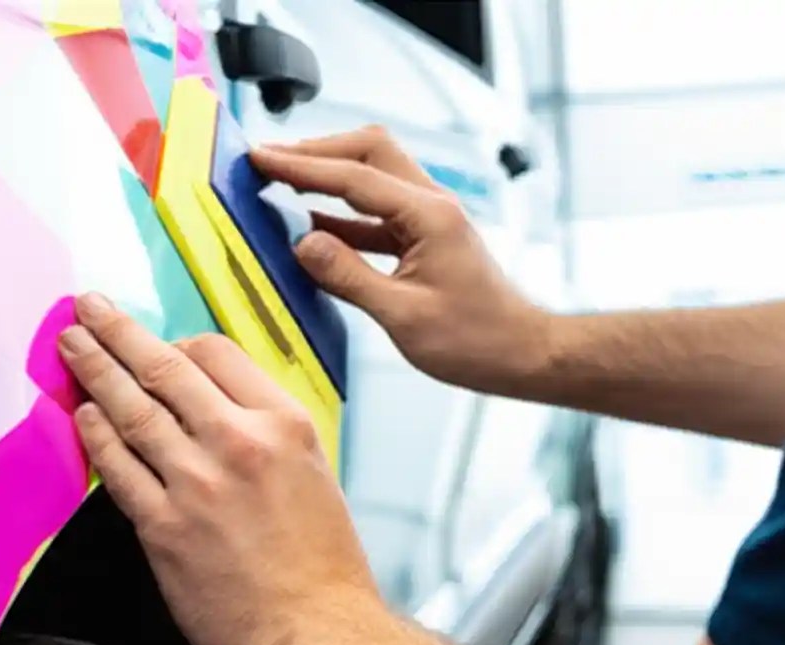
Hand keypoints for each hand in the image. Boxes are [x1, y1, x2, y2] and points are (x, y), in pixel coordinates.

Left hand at [58, 293, 387, 644]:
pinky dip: (96, 435)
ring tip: (71, 344)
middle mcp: (238, 442)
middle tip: (88, 308)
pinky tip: (83, 414)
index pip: (216, 353)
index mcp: (283, 423)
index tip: (159, 344)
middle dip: (118, 331)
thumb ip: (264, 432)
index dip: (178, 343)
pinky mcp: (164, 526)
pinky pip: (117, 467)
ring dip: (94, 369)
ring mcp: (197, 482)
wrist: (315, 633)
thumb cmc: (321, 565)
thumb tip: (213, 408)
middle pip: (163, 367)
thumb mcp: (313, 472)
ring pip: (132, 408)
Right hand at [251, 126, 552, 394]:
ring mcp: (429, 218)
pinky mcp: (424, 237)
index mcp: (428, 216)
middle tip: (269, 161)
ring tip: (281, 182)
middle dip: (315, 151)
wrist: (523, 354)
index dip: (301, 166)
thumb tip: (303, 243)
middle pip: (367, 151)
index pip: (352, 176)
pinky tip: (311, 224)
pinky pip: (374, 211)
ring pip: (372, 175)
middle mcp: (431, 205)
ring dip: (327, 175)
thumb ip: (349, 276)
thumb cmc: (476, 341)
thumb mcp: (403, 316)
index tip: (261, 160)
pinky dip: (340, 210)